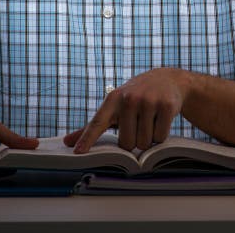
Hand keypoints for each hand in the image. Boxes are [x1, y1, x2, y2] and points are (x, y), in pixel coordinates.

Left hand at [63, 68, 189, 152]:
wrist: (168, 80)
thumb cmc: (135, 98)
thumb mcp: (114, 107)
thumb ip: (93, 126)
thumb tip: (67, 143)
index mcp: (113, 100)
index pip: (97, 123)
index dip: (88, 139)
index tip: (78, 152)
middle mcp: (129, 99)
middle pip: (127, 143)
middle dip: (134, 141)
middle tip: (138, 125)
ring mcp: (149, 101)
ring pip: (145, 142)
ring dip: (149, 138)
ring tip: (150, 121)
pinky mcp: (166, 105)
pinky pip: (161, 137)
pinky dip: (162, 134)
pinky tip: (161, 119)